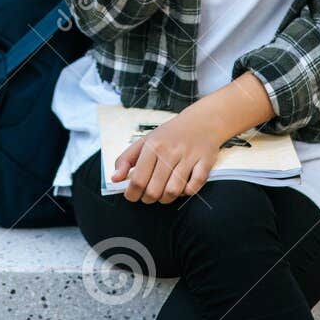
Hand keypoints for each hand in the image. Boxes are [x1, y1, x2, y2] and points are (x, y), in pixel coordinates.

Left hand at [110, 104, 234, 203]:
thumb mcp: (144, 141)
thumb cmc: (170, 134)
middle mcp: (169, 151)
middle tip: (148, 196)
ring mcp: (188, 158)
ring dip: (166, 198)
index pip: (137, 179)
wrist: (202, 121)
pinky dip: (185, 193)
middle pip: (154, 189)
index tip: (132, 195)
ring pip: (172, 191)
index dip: (132, 194)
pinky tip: (181, 188)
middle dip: (148, 198)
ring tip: (163, 194)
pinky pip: (193, 188)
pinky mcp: (204, 163)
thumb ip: (126, 159)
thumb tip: (115, 179)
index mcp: (152, 146)